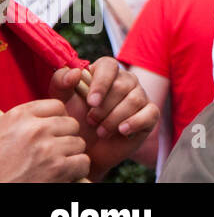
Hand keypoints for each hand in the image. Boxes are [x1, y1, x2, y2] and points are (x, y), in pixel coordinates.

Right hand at [0, 100, 89, 181]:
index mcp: (19, 117)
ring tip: (55, 164)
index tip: (54, 131)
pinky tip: (63, 175)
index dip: (59, 119)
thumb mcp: (2, 132)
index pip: (57, 106)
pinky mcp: (57, 169)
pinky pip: (83, 162)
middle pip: (72, 124)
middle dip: (66, 138)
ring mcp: (47, 148)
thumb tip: (48, 118)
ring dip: (70, 156)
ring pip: (79, 143)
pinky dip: (76, 171)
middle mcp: (35, 129)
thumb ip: (24, 122)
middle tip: (54, 152)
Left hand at [51, 59, 158, 180]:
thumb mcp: (63, 103)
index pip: (109, 65)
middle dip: (104, 108)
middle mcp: (126, 81)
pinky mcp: (150, 114)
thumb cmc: (75, 123)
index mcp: (105, 73)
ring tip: (101, 131)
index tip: (91, 102)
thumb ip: (61, 83)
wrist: (87, 151)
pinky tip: (122, 131)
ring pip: (134, 100)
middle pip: (122, 85)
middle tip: (90, 122)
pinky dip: (135, 122)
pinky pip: (150, 113)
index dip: (101, 83)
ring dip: (114, 119)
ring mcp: (140, 96)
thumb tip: (75, 73)